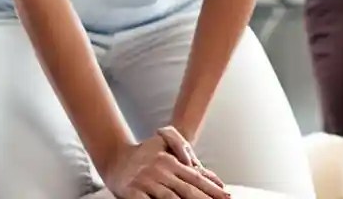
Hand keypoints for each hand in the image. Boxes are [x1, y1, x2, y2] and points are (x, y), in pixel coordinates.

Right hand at [104, 127, 228, 198]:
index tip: (227, 197)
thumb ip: (190, 162)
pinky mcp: (133, 191)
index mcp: (171, 162)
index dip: (212, 190)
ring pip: (170, 198)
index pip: (196, 179)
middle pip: (187, 190)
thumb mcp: (166, 149)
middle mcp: (160, 170)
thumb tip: (217, 179)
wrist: (115, 157)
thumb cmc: (144, 155)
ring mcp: (146, 181)